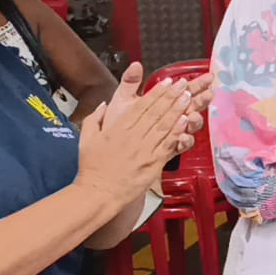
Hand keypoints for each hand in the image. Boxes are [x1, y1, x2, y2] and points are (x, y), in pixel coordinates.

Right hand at [76, 73, 192, 202]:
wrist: (98, 192)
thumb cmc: (92, 167)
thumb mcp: (87, 139)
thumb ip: (95, 119)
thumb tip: (103, 105)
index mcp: (118, 129)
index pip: (141, 106)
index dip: (156, 93)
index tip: (167, 82)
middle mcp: (133, 136)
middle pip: (156, 112)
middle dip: (171, 96)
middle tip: (184, 84)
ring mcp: (144, 150)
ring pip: (164, 126)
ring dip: (178, 110)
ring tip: (189, 96)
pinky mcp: (153, 163)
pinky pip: (167, 144)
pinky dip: (177, 132)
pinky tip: (186, 121)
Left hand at [104, 64, 214, 152]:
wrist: (110, 149)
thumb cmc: (117, 124)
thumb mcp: (123, 100)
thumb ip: (130, 82)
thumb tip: (135, 64)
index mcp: (163, 103)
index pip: (184, 91)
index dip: (197, 83)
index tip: (208, 77)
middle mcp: (172, 118)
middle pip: (193, 107)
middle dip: (202, 100)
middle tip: (209, 94)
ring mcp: (173, 133)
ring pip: (190, 126)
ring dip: (195, 120)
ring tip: (193, 116)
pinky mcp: (170, 149)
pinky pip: (182, 145)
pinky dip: (184, 140)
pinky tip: (183, 136)